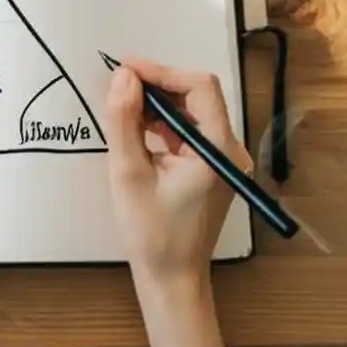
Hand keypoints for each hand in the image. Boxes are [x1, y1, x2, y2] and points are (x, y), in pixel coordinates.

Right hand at [105, 60, 250, 286]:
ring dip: (157, 104)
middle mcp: (228, 149)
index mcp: (217, 149)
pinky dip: (162, 124)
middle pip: (197, 96)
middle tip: (118, 84)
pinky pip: (187, 132)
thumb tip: (122, 77)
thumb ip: (124, 121)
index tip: (126, 69)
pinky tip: (135, 128)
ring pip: (190, 112)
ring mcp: (221, 159)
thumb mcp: (128, 173)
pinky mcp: (210, 168)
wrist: (171, 277)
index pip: (200, 87)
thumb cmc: (151, 232)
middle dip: (157, 85)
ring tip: (121, 106)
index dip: (162, 71)